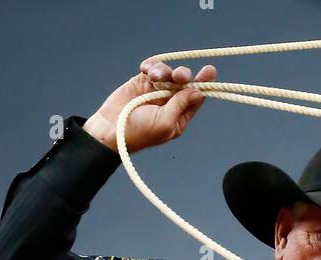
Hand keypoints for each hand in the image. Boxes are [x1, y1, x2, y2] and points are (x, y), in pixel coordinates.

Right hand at [83, 61, 216, 153]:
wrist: (110, 129)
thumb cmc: (139, 132)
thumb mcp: (165, 122)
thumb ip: (181, 105)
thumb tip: (198, 91)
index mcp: (179, 116)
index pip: (195, 98)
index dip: (203, 84)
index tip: (209, 71)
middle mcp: (170, 102)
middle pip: (184, 82)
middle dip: (183, 75)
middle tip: (178, 76)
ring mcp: (155, 91)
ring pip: (168, 71)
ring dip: (163, 70)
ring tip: (153, 77)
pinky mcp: (142, 81)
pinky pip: (152, 66)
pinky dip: (151, 65)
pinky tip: (145, 70)